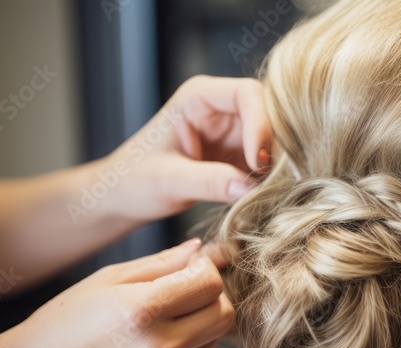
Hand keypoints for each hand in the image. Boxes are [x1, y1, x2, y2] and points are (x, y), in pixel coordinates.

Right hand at [2, 238, 232, 347]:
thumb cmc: (66, 321)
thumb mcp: (108, 279)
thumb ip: (161, 263)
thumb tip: (201, 249)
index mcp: (142, 310)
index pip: (209, 283)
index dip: (206, 269)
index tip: (190, 266)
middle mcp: (159, 347)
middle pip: (224, 313)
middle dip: (213, 294)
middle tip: (188, 287)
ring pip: (218, 338)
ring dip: (206, 319)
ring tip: (173, 312)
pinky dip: (196, 344)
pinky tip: (167, 336)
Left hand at [100, 76, 272, 220]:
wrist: (123, 199)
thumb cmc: (133, 181)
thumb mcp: (168, 182)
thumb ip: (208, 181)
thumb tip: (249, 187)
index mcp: (199, 97)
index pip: (248, 94)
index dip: (261, 124)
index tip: (257, 163)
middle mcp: (222, 109)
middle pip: (271, 114)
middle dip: (276, 147)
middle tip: (270, 182)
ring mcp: (235, 132)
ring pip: (276, 140)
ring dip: (277, 166)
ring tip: (268, 193)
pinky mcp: (241, 157)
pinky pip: (269, 163)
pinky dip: (272, 179)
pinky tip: (264, 197)